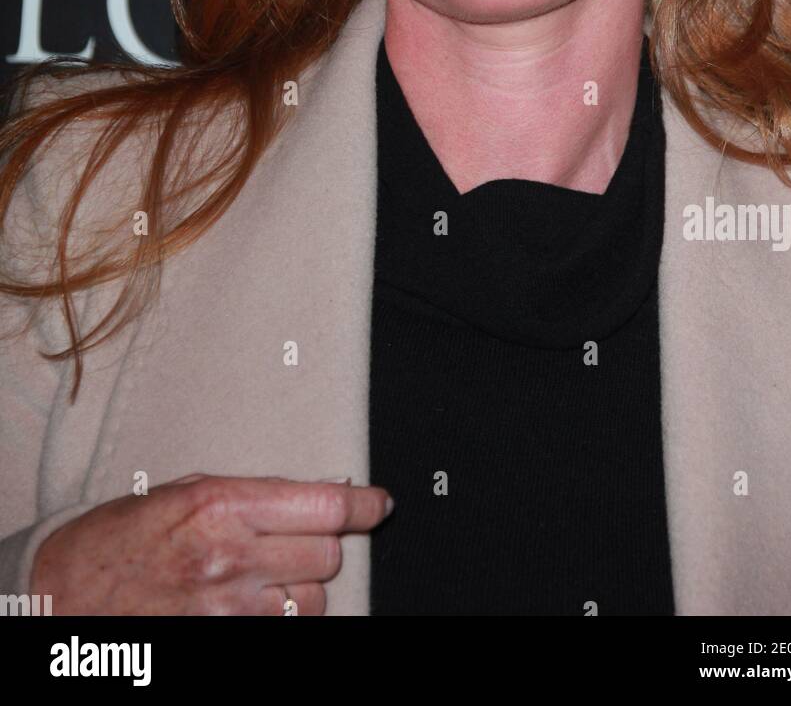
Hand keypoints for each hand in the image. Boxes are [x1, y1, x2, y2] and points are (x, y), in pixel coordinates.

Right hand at [29, 473, 392, 614]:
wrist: (62, 598)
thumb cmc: (118, 540)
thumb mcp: (182, 493)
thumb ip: (248, 496)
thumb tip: (311, 500)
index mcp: (222, 505)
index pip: (325, 506)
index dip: (364, 506)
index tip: (380, 504)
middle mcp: (232, 557)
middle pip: (328, 553)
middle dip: (321, 544)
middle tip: (293, 540)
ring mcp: (230, 611)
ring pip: (314, 599)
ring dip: (302, 587)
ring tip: (265, 577)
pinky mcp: (225, 644)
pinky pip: (287, 633)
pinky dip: (281, 619)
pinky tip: (256, 606)